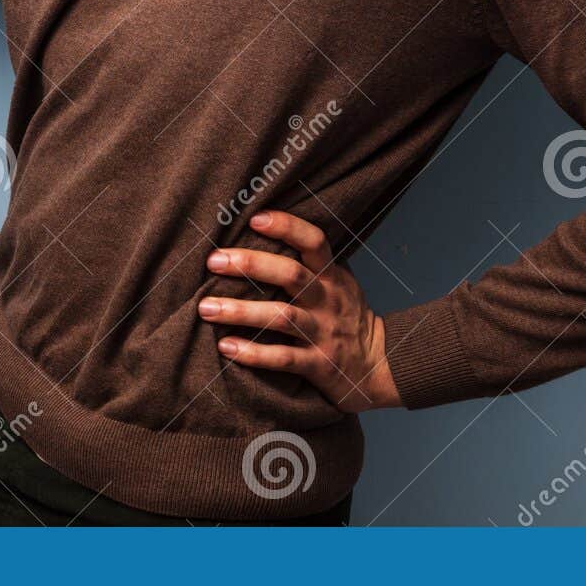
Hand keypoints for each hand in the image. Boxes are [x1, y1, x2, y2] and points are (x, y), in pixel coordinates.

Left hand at [200, 211, 401, 411]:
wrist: (378, 366)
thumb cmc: (346, 317)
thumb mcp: (338, 283)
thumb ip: (309, 264)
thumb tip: (260, 234)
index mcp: (332, 276)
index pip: (314, 242)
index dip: (287, 227)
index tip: (254, 218)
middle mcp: (328, 301)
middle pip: (291, 275)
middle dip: (250, 265)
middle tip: (214, 260)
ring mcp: (323, 333)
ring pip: (282, 318)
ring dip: (241, 311)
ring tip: (206, 308)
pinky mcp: (318, 365)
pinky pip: (283, 358)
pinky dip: (253, 353)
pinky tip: (226, 346)